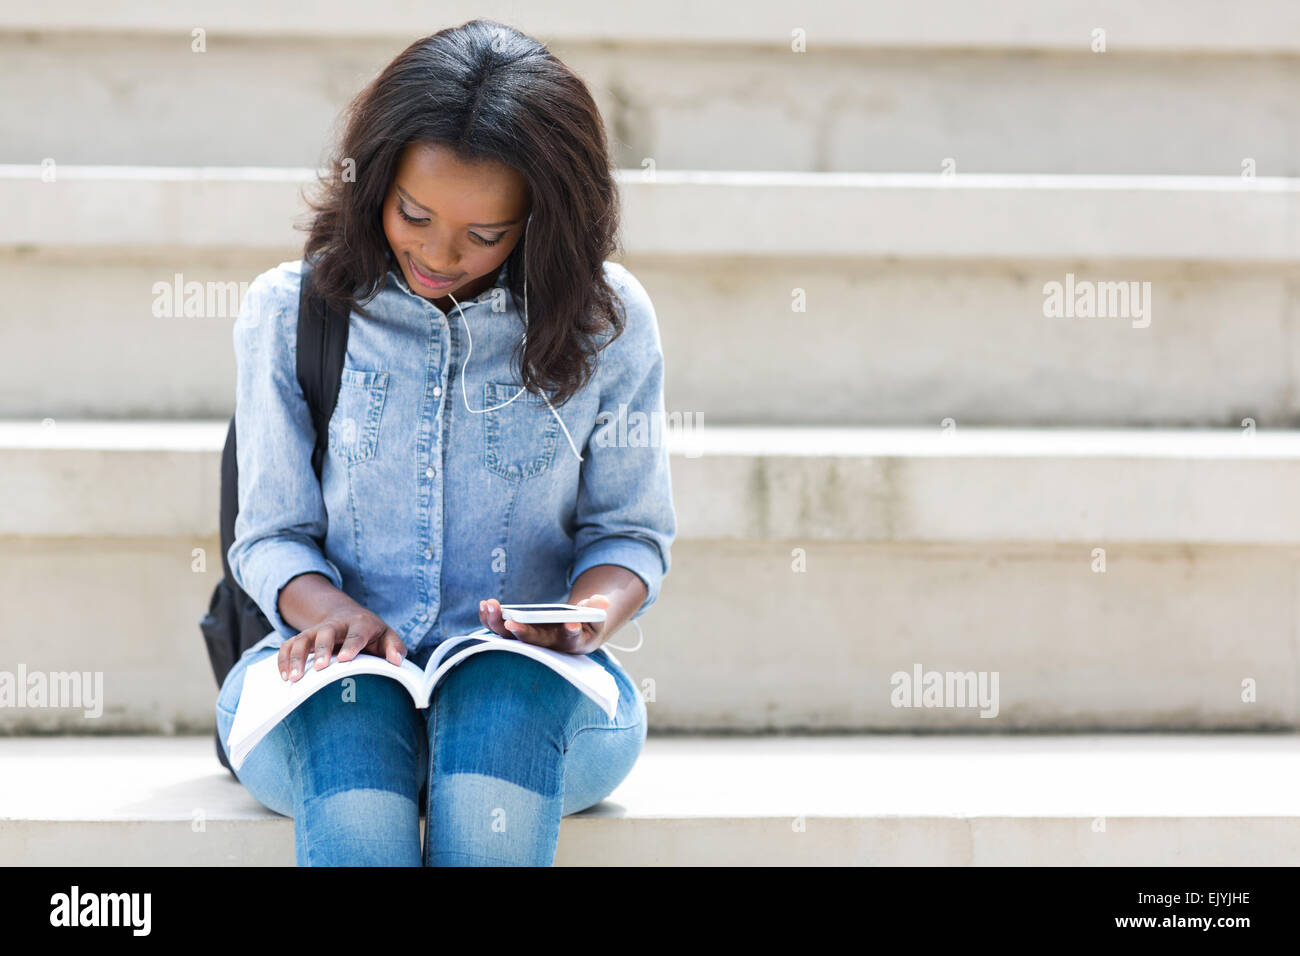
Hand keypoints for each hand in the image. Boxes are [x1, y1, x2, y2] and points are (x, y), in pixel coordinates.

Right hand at [277, 603, 405, 680]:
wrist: (348, 616)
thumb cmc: (371, 634)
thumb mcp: (387, 636)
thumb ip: (395, 647)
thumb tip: (397, 661)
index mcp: (360, 624)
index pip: (357, 633)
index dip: (351, 645)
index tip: (345, 659)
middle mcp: (336, 625)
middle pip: (326, 633)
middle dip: (322, 649)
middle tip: (320, 668)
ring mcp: (317, 630)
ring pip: (303, 639)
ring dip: (297, 657)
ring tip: (294, 678)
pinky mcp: (303, 638)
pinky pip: (289, 645)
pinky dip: (284, 659)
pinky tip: (284, 677)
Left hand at [477, 595, 610, 654]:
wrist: (573, 633)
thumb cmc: (585, 625)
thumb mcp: (595, 617)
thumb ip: (596, 609)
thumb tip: (601, 601)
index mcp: (570, 642)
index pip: (571, 639)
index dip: (571, 632)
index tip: (571, 624)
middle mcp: (547, 645)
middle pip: (533, 641)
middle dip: (522, 632)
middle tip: (511, 621)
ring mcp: (530, 640)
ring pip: (511, 637)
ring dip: (498, 623)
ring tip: (490, 605)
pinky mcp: (517, 634)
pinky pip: (500, 629)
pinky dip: (490, 619)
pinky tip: (484, 606)